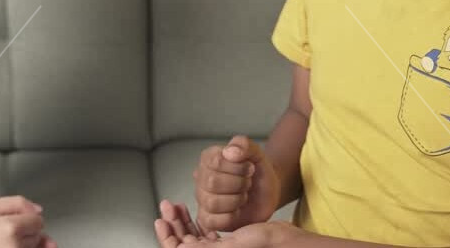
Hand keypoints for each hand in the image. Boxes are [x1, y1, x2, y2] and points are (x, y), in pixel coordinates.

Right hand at [0, 196, 56, 247]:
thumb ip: (18, 203)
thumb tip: (38, 210)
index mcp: (10, 228)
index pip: (38, 221)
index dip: (27, 218)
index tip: (14, 220)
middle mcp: (14, 247)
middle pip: (37, 235)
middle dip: (26, 231)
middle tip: (4, 231)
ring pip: (33, 247)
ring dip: (24, 244)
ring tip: (2, 241)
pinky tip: (11, 245)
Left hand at [154, 200, 302, 247]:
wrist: (288, 240)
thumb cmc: (265, 244)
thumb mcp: (231, 246)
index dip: (167, 237)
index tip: (161, 220)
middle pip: (183, 244)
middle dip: (173, 224)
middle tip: (166, 206)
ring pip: (191, 237)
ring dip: (182, 221)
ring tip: (176, 205)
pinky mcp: (225, 244)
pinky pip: (203, 234)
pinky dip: (195, 222)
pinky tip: (192, 210)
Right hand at [195, 135, 280, 231]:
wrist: (267, 191)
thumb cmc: (258, 172)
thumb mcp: (256, 153)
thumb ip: (244, 145)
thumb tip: (230, 152)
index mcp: (208, 158)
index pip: (215, 162)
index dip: (237, 167)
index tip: (250, 168)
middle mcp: (201, 178)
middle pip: (212, 182)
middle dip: (238, 184)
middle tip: (248, 183)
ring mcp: (202, 199)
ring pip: (212, 202)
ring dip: (236, 200)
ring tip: (243, 195)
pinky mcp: (208, 219)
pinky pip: (212, 221)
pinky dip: (231, 216)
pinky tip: (238, 210)